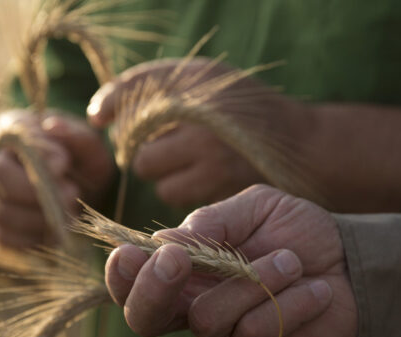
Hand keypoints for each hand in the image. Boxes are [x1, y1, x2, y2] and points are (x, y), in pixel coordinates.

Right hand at [0, 109, 113, 247]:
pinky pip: (4, 237)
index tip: (65, 164)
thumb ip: (73, 132)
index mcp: (7, 131)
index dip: (34, 163)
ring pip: (1, 214)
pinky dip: (33, 238)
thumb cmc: (80, 155)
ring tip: (70, 213)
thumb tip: (53, 127)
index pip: (8, 145)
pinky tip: (56, 231)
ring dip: (40, 219)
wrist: (80, 180)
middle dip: (39, 195)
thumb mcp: (86, 140)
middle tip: (72, 194)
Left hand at [87, 58, 306, 207]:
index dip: (110, 103)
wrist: (303, 145)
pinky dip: (178, 188)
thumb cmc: (243, 112)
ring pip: (152, 172)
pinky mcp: (219, 185)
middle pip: (137, 140)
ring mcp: (211, 152)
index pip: (133, 87)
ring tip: (182, 161)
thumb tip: (97, 117)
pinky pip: (173, 193)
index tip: (98, 118)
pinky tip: (197, 177)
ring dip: (159, 170)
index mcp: (199, 79)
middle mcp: (204, 114)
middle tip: (157, 143)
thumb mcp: (204, 82)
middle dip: (139, 146)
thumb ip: (151, 87)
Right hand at [104, 184, 356, 336]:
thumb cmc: (299, 232)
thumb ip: (212, 221)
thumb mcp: (256, 208)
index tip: (130, 253)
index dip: (122, 274)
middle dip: (152, 289)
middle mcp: (193, 308)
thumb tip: (165, 240)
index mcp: (184, 270)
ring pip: (207, 319)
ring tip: (293, 261)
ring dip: (253, 282)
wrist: (354, 262)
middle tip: (176, 260)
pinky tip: (315, 291)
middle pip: (145, 318)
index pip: (133, 282)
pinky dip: (288, 305)